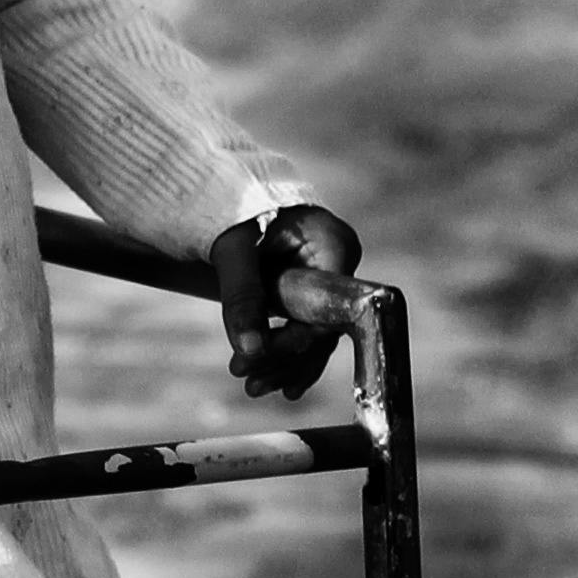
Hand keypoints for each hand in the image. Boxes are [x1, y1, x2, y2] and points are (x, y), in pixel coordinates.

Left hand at [211, 201, 360, 400]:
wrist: (240, 191)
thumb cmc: (239, 212)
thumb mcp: (235, 251)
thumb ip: (242, 297)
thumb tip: (248, 352)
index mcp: (336, 246)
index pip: (324, 312)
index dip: (293, 345)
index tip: (255, 363)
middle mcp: (343, 264)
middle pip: (322, 328)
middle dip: (283, 360)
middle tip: (249, 384)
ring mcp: (333, 279)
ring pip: (315, 333)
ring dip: (284, 364)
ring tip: (253, 387)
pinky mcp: (317, 290)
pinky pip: (310, 327)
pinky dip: (289, 352)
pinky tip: (277, 382)